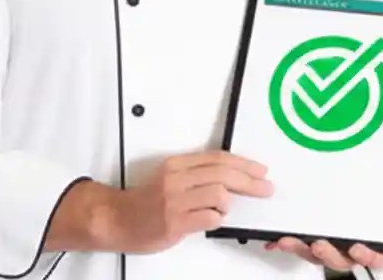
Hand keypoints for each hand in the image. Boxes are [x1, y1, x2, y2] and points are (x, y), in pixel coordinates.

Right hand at [108, 150, 273, 253]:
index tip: (259, 170)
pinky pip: (209, 218)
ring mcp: (175, 201)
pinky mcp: (175, 222)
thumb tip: (229, 178)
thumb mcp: (169, 178)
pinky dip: (217, 219)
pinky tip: (214, 219)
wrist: (117, 219)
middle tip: (265, 188)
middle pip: (223, 174)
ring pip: (219, 194)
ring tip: (224, 210)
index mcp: (176, 165)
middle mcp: (176, 179)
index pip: (217, 158)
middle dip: (250, 181)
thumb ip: (195, 175)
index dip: (243, 164)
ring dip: (229, 204)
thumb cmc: (144, 202)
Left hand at [264, 188, 382, 270]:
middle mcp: (351, 245)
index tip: (358, 246)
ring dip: (302, 249)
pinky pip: (297, 243)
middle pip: (341, 259)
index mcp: (376, 240)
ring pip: (316, 253)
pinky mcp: (309, 235)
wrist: (358, 181)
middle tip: (319, 243)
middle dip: (329, 255)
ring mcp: (330, 241)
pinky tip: (275, 237)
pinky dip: (286, 241)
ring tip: (290, 239)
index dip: (367, 255)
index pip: (376, 256)